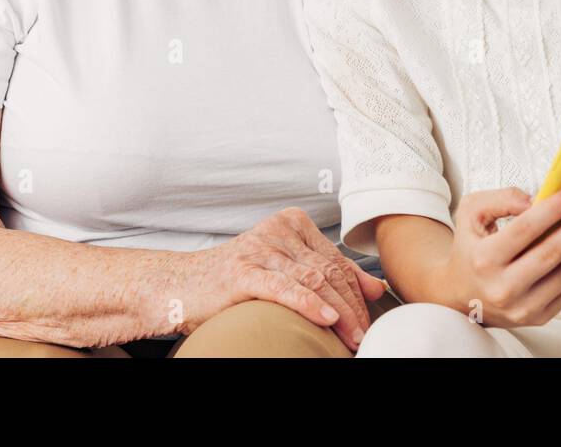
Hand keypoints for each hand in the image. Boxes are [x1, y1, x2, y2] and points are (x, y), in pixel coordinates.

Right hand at [179, 207, 385, 351]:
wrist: (183, 285)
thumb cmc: (237, 279)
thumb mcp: (287, 269)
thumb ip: (327, 273)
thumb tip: (376, 287)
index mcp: (292, 223)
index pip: (336, 260)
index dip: (357, 292)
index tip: (371, 318)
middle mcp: (278, 230)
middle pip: (327, 271)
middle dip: (352, 306)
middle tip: (365, 333)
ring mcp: (260, 248)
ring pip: (312, 280)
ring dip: (339, 312)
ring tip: (352, 337)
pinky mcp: (243, 272)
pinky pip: (284, 288)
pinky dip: (308, 305)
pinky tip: (326, 320)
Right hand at [440, 186, 560, 328]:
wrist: (463, 295)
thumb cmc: (470, 249)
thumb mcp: (471, 214)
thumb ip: (500, 199)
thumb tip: (535, 198)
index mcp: (483, 259)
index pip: (526, 228)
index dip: (555, 208)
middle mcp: (503, 287)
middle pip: (553, 251)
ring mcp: (523, 306)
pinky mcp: (539, 317)